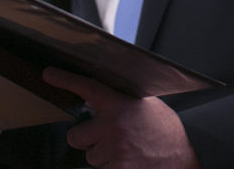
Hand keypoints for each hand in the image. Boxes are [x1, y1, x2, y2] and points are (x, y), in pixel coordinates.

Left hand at [43, 67, 200, 168]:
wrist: (185, 157)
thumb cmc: (165, 131)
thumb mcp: (144, 105)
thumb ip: (119, 101)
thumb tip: (97, 99)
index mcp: (119, 104)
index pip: (86, 87)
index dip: (65, 80)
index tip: (49, 74)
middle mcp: (113, 126)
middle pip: (76, 137)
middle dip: (88, 139)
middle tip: (109, 137)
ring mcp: (114, 151)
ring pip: (90, 157)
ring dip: (103, 156)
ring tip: (127, 151)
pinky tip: (130, 162)